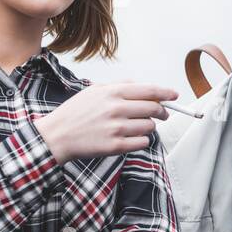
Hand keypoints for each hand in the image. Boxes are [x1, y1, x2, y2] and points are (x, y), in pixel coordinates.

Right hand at [34, 82, 177, 162]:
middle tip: (163, 114)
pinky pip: (143, 142)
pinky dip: (141, 140)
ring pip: (150, 126)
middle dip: (163, 112)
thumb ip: (119, 86)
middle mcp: (116, 109)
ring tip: (135, 126)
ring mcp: (116, 128)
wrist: (56, 136)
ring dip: (148, 127)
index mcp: (112, 93)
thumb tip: (144, 86)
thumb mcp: (94, 91)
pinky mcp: (115, 146)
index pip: (149, 90)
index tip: (175, 95)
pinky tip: (131, 138)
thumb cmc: (75, 113)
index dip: (166, 93)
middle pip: (154, 108)